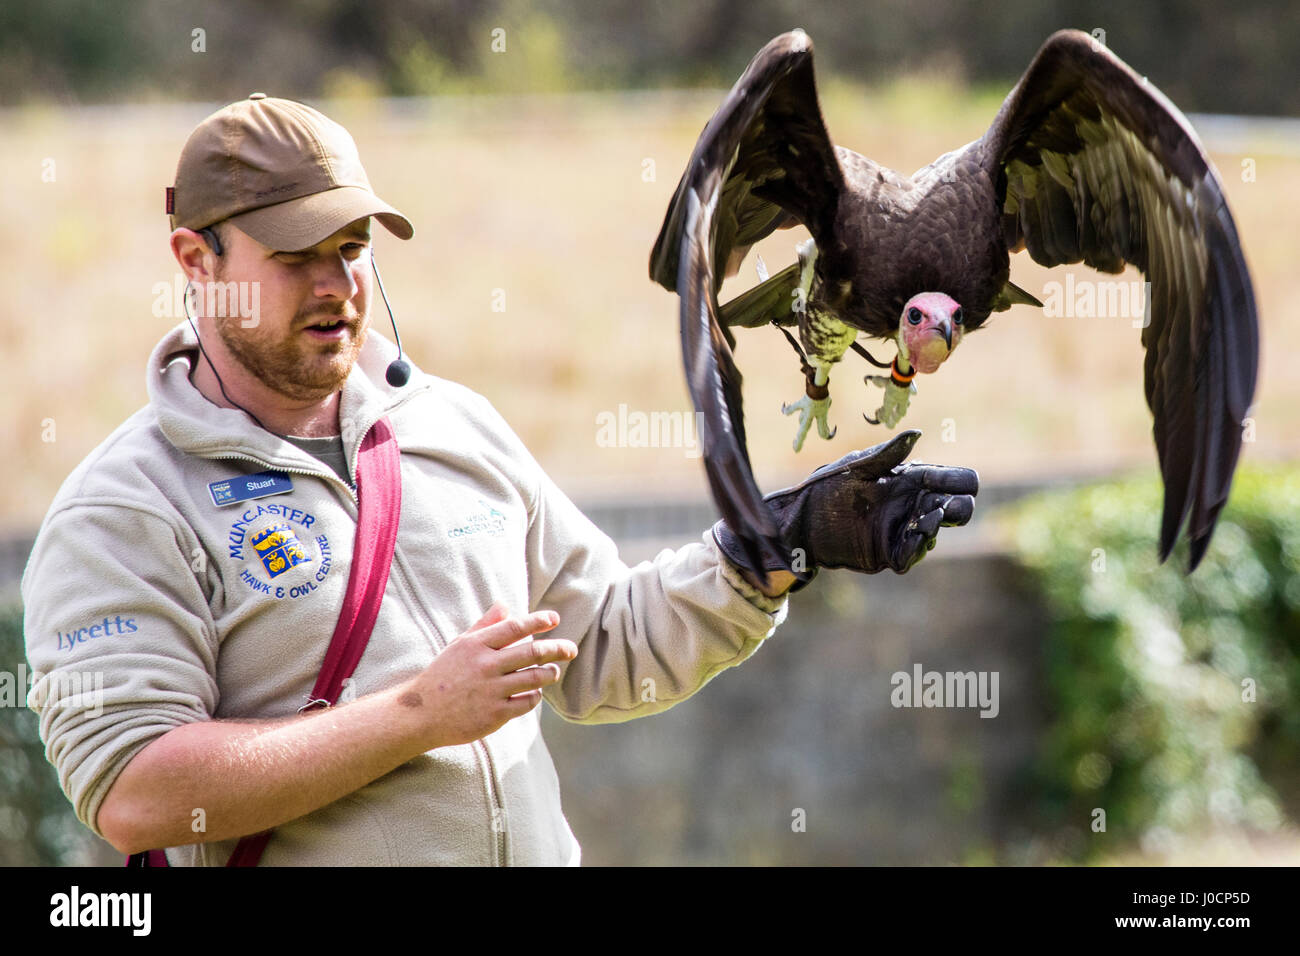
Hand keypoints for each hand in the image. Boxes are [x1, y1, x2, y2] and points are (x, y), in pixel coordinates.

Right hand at [399, 603, 576, 749]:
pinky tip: (536, 692)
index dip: (538, 621)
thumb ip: (485, 626)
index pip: (514, 627)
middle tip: (571, 649)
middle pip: (532, 652)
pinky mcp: (494, 714)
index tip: (555, 619)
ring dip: (550, 673)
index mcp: (476, 645)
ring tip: (554, 671)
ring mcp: (491, 691)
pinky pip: (527, 702)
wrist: (421, 713)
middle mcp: (485, 666)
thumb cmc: (443, 676)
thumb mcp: (460, 645)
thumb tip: (505, 605)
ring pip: (534, 678)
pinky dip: (536, 696)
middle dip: (557, 648)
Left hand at [714, 430, 977, 587]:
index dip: (959, 482)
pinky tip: (915, 537)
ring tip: (925, 521)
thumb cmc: (828, 485)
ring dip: (935, 526)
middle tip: (943, 507)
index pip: (956, 481)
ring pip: (937, 530)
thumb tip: (917, 433)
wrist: (801, 519)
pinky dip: (918, 547)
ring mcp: (903, 528)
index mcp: (912, 479)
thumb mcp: (859, 467)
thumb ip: (888, 454)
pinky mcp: (889, 551)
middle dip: (958, 508)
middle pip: (958, 508)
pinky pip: (913, 553)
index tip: (946, 482)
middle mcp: (913, 503)